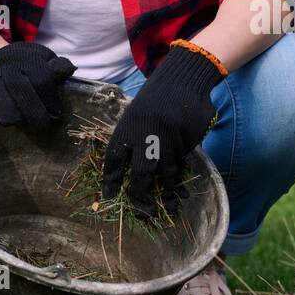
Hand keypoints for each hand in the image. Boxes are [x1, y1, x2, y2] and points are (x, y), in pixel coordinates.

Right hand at [0, 41, 76, 133]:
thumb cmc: (28, 66)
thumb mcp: (44, 62)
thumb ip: (56, 68)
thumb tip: (68, 69)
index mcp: (25, 56)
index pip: (40, 77)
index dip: (50, 98)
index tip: (57, 114)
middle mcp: (4, 64)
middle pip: (19, 87)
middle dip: (34, 110)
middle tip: (43, 126)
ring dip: (9, 113)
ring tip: (20, 123)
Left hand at [101, 42, 223, 217]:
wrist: (181, 81)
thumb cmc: (155, 102)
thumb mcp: (135, 118)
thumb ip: (131, 143)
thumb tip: (125, 175)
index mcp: (126, 131)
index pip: (113, 162)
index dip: (111, 182)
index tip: (109, 198)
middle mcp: (144, 138)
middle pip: (140, 175)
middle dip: (141, 197)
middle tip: (144, 213)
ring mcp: (167, 141)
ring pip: (165, 175)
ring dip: (167, 195)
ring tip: (170, 208)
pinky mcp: (185, 142)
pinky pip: (181, 165)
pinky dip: (181, 180)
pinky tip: (182, 192)